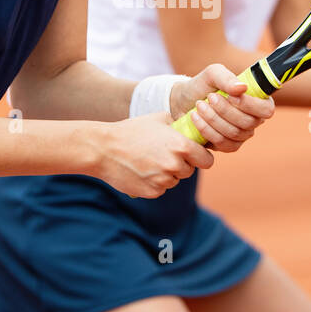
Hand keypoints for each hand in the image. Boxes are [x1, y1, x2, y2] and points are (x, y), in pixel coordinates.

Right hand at [94, 114, 214, 197]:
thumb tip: (191, 128)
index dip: (201, 158)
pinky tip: (140, 170)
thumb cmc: (131, 130)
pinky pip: (160, 189)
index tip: (194, 156)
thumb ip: (178, 125)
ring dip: (167, 174)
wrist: (104, 149)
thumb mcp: (158, 119)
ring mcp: (164, 180)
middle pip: (189, 171)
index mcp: (181, 146)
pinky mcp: (152, 192)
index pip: (207, 160)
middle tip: (163, 154)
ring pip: (174, 180)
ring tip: (148, 161)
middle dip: (181, 164)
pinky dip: (154, 182)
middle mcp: (175, 165)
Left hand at [168, 63, 275, 152]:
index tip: (230, 95)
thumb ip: (227, 78)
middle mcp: (254, 120)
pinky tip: (195, 117)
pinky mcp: (228, 146)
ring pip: (234, 133)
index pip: (266, 109)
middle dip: (225, 110)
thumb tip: (242, 88)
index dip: (249, 105)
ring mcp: (242, 135)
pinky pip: (222, 143)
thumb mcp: (212, 74)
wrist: (184, 101)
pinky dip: (207, 130)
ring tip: (199, 105)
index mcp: (258, 101)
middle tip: (209, 97)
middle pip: (248, 122)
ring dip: (213, 119)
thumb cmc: (203, 85)